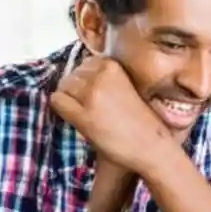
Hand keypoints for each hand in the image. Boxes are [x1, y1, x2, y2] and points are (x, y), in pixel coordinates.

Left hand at [50, 56, 177, 176]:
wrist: (152, 147)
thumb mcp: (129, 87)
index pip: (86, 64)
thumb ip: (108, 78)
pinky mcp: (83, 116)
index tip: (96, 93)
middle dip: (78, 89)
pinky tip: (76, 118)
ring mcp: (91, 94)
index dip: (88, 79)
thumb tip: (84, 75)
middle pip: (73, 74)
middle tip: (90, 106)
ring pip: (63, 86)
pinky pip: (57, 101)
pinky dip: (62, 108)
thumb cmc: (145, 121)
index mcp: (113, 66)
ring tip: (85, 113)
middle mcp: (100, 76)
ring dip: (70, 98)